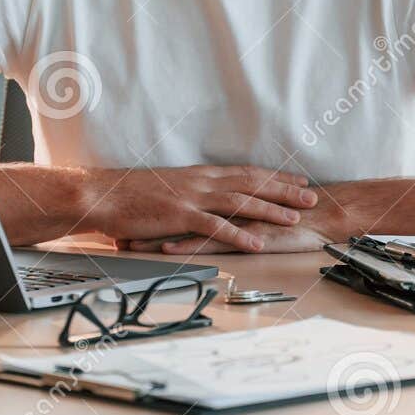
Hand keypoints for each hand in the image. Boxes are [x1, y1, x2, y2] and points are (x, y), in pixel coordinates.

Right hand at [81, 165, 317, 253]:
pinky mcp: (180, 216)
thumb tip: (206, 201)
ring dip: (270, 210)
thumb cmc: (129, 194)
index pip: (245, 172)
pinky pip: (215, 226)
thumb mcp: (167, 188)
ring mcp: (191, 197)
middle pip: (251, 183)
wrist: (102, 194)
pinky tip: (256, 242)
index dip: (274, 176)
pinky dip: (238, 234)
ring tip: (294, 218)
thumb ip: (190, 193)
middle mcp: (201, 181)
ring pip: (240, 201)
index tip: (297, 180)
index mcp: (199, 174)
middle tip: (312, 196)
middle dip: (284, 190)